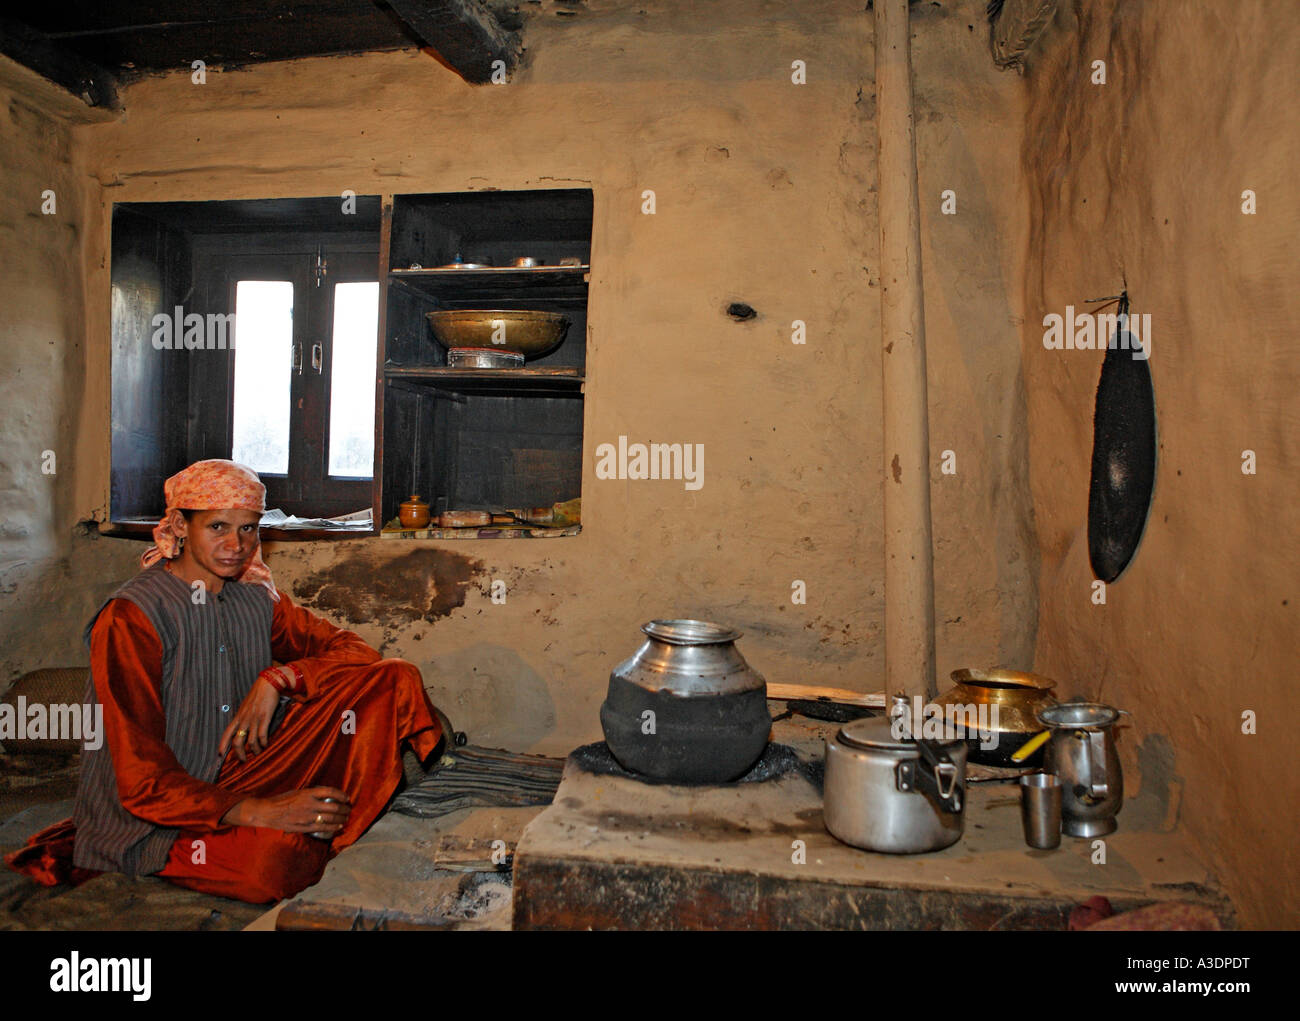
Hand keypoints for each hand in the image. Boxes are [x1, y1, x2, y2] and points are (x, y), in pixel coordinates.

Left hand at [219, 675, 280, 761]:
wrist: (268, 683)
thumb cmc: (258, 694)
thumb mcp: (246, 706)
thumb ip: (243, 716)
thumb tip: (242, 726)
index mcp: (238, 716)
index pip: (227, 733)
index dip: (223, 745)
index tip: (220, 754)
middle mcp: (244, 719)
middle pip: (237, 741)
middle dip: (239, 754)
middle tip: (243, 760)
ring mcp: (254, 719)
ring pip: (250, 741)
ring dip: (254, 750)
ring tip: (258, 753)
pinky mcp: (265, 717)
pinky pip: (262, 735)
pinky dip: (263, 742)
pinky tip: (266, 745)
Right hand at [220, 787, 351, 834]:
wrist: (267, 812)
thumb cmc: (281, 800)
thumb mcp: (297, 791)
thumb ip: (311, 794)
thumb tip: (325, 795)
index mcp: (308, 793)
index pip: (330, 792)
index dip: (341, 795)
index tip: (347, 798)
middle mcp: (309, 804)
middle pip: (334, 806)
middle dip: (344, 808)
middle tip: (348, 809)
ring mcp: (307, 816)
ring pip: (330, 818)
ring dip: (341, 818)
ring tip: (346, 818)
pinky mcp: (304, 827)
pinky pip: (322, 828)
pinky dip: (333, 827)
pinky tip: (339, 826)